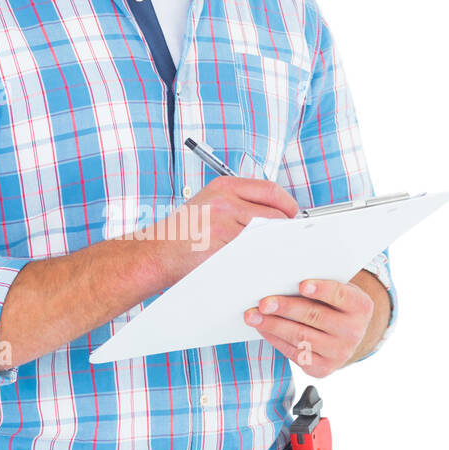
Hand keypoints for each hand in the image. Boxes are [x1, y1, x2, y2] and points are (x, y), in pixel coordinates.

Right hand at [146, 176, 298, 284]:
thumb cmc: (182, 233)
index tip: (292, 215)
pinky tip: (255, 262)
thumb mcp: (209, 204)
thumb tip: (275, 212)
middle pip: (274, 214)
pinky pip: (253, 254)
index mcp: (224, 187)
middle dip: (284, 228)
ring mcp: (224, 226)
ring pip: (267, 236)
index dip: (287, 204)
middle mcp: (225, 202)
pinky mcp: (223, 248)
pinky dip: (259, 259)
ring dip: (272, 245)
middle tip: (286, 238)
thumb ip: (240, 204)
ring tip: (268, 251)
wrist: (156, 253)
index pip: (270, 190)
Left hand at [244, 278, 374, 377]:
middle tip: (264, 303)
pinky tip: (263, 329)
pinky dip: (275, 339)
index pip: (340, 295)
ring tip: (253, 316)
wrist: (345, 336)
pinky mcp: (323, 369)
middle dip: (286, 308)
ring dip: (273, 325)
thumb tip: (283, 281)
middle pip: (315, 316)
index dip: (321, 290)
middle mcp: (353, 332)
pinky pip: (294, 353)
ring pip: (301, 337)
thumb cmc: (334, 305)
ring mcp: (339, 353)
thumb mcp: (336, 292)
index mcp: (360, 307)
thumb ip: (319, 287)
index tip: (302, 284)